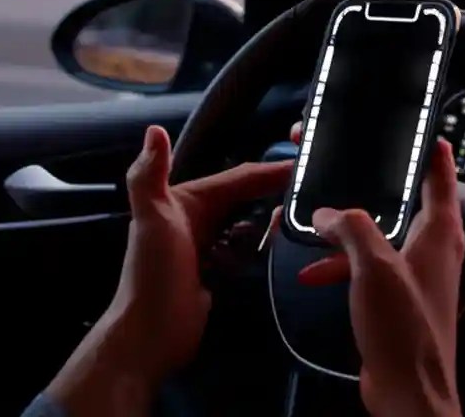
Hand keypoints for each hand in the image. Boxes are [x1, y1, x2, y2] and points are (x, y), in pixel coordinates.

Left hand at [47, 125, 291, 414]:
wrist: (151, 335)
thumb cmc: (153, 275)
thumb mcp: (152, 220)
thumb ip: (150, 175)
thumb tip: (155, 130)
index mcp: (184, 201)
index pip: (235, 178)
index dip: (269, 170)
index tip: (305, 162)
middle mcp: (196, 218)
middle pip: (245, 197)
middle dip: (275, 190)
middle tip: (314, 188)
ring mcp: (207, 246)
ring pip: (249, 222)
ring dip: (273, 218)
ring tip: (308, 216)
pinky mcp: (217, 272)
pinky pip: (248, 250)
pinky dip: (265, 246)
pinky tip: (286, 247)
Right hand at [298, 138, 464, 416]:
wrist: (407, 391)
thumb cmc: (406, 331)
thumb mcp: (373, 266)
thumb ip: (351, 228)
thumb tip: (329, 212)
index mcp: (440, 232)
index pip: (441, 173)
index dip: (429, 146)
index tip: (419, 124)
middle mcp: (433, 247)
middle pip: (405, 199)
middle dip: (372, 184)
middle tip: (348, 163)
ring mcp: (415, 272)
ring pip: (380, 233)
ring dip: (349, 228)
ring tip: (316, 219)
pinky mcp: (397, 296)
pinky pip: (368, 265)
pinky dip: (343, 262)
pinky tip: (313, 268)